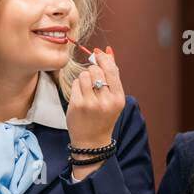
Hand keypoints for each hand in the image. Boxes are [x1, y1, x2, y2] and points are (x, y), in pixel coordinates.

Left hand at [67, 46, 124, 180]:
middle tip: (93, 81)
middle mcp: (106, 101)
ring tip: (87, 91)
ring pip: (83, 75)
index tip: (98, 54)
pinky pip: (75, 84)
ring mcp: (90, 103)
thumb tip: (107, 52)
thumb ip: (112, 76)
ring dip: (83, 79)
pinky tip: (80, 97)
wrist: (92, 141)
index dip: (103, 59)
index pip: (111, 70)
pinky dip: (76, 87)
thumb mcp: (114, 99)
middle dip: (92, 71)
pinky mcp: (77, 105)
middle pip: (95, 70)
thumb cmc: (103, 118)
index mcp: (118, 98)